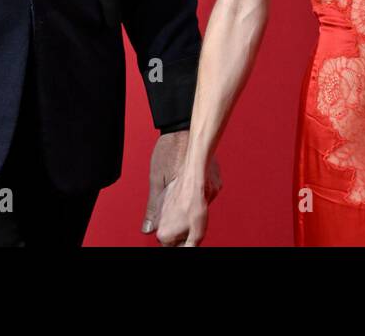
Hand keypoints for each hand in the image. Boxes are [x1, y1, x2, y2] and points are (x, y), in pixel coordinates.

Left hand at [141, 130, 221, 244]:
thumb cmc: (169, 148)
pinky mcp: (216, 180)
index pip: (190, 229)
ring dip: (188, 211)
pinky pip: (205, 196)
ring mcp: (214, 186)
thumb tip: (148, 229)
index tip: (167, 239)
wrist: (182, 125)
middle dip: (183, 225)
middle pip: (196, 221)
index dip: (177, 235)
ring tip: (175, 208)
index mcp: (193, 193)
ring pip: (200, 208)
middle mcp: (209, 192)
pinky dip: (194, 198)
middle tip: (169, 228)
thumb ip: (154, 206)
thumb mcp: (156, 179)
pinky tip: (184, 193)